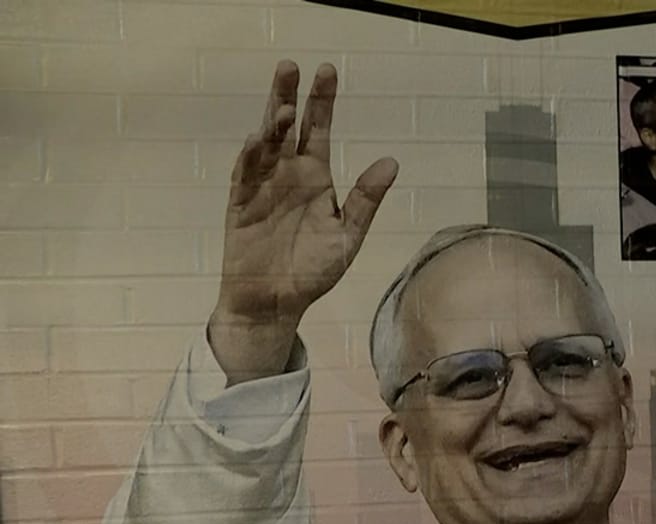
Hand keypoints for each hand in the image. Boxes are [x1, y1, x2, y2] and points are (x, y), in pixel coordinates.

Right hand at [212, 60, 397, 383]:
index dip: (321, 101)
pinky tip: (256, 139)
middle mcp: (287, 174)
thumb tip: (391, 162)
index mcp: (315, 177)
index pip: (318, 129)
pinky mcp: (240, 205)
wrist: (277, 303)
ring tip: (281, 103)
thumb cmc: (313, 270)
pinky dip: (249, 158)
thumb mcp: (348, 235)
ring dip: (270, 124)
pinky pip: (244, 176)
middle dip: (287, 95)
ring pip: (263, 145)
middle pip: (286, 127)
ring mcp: (261, 187)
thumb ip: (366, 200)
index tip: (327, 69)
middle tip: (291, 65)